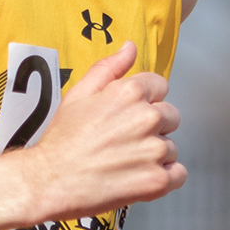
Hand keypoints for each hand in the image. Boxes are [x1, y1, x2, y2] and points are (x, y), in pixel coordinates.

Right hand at [16, 41, 183, 219]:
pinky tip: (140, 176)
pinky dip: (164, 177)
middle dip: (153, 127)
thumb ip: (109, 67)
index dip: (145, 100)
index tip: (130, 114)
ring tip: (125, 161)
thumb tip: (129, 48)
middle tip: (125, 141)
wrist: (51, 181)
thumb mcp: (79, 94)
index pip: (160, 86)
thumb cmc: (62, 141)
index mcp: (130, 92)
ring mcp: (154, 150)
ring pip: (171, 147)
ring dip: (155, 154)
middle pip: (171, 116)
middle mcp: (147, 118)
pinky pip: (178, 174)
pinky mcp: (157, 180)